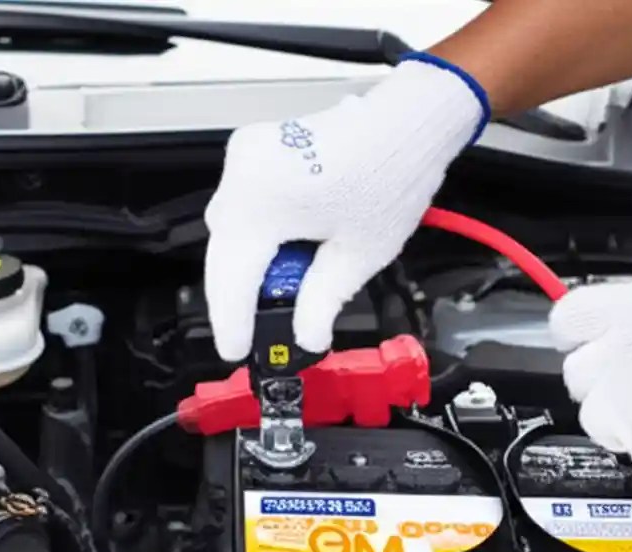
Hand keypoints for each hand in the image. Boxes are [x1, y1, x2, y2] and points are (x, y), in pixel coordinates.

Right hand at [204, 55, 487, 361]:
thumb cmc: (391, 173)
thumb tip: (305, 334)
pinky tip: (286, 252)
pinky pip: (242, 202)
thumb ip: (321, 301)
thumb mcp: (358, 255)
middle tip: (261, 328)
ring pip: (229, 227)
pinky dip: (256, 233)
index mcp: (262, 201)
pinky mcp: (258, 149)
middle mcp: (244, 172)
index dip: (233, 322)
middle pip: (223, 252)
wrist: (408, 122)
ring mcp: (247, 155)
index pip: (232, 278)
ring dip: (248, 262)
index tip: (236, 349)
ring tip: (286, 289)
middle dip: (238, 294)